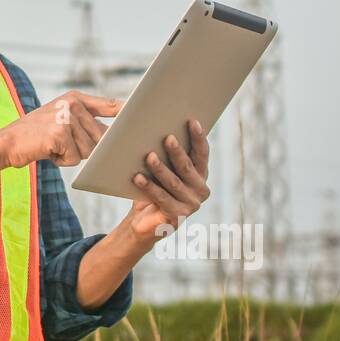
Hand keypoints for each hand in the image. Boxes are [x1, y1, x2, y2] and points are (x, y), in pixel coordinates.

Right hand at [0, 90, 122, 168]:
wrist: (6, 143)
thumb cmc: (35, 136)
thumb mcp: (60, 120)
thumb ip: (85, 122)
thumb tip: (113, 136)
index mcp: (75, 97)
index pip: (110, 105)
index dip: (128, 112)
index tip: (145, 116)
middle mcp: (72, 104)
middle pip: (100, 136)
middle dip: (86, 148)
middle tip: (61, 144)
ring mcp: (66, 117)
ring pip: (89, 150)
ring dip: (71, 155)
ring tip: (52, 146)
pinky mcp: (60, 133)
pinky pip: (74, 158)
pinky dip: (61, 161)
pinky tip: (47, 151)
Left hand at [123, 119, 210, 245]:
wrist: (145, 220)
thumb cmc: (155, 186)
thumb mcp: (163, 168)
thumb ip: (167, 154)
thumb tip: (159, 127)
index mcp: (201, 174)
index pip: (202, 153)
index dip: (198, 137)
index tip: (192, 121)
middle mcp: (200, 189)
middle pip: (188, 167)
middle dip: (177, 151)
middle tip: (167, 137)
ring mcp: (191, 204)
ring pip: (174, 183)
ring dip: (160, 169)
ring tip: (149, 156)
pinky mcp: (178, 216)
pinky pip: (162, 198)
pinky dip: (149, 187)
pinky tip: (137, 177)